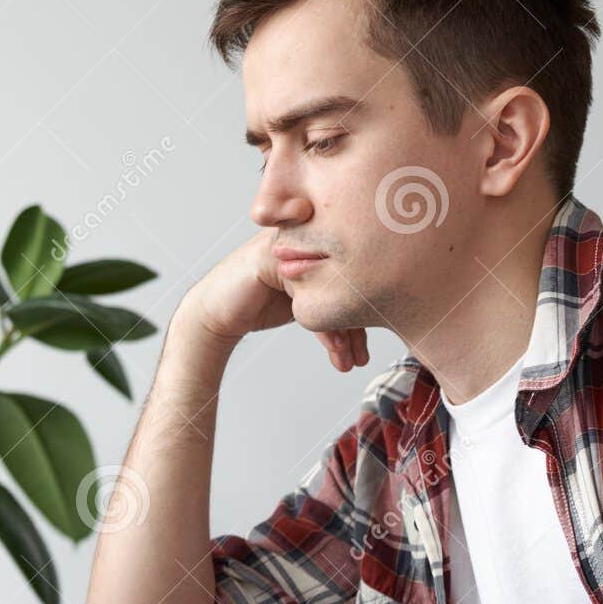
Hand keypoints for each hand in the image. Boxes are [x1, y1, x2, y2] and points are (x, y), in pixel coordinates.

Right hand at [176, 229, 369, 372]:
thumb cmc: (264, 304)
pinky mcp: (271, 259)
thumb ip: (338, 303)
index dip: (366, 312)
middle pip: (345, 281)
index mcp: (320, 243)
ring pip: (329, 289)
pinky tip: (335, 352)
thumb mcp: (309, 303)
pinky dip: (325, 329)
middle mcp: (306, 240)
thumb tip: (385, 318)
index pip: (355, 275)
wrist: (217, 313)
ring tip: (349, 363)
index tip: (366, 350)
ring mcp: (288, 246)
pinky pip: (308, 295)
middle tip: (360, 359)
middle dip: (356, 326)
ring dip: (343, 333)